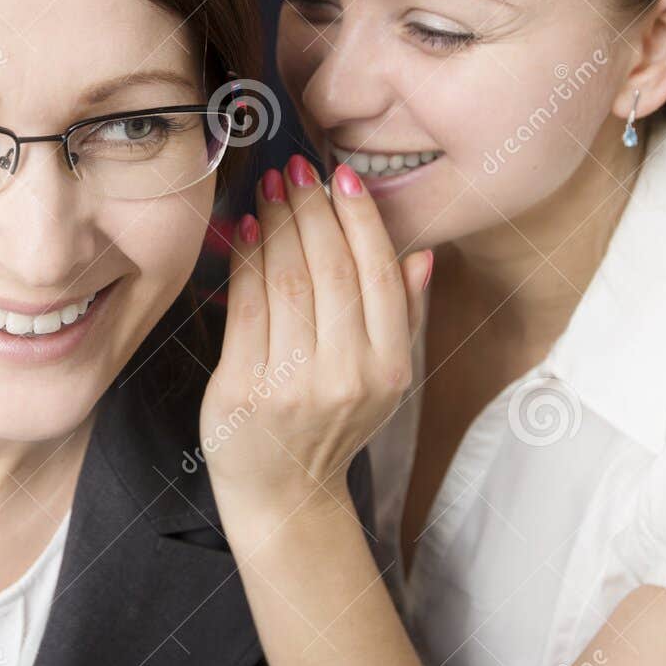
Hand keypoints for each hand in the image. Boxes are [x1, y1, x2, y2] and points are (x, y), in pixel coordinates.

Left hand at [202, 154, 432, 520]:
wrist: (284, 494)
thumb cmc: (333, 425)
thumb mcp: (387, 381)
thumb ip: (404, 318)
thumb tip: (420, 255)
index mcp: (390, 370)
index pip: (378, 276)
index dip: (360, 220)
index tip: (343, 178)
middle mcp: (346, 377)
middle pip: (330, 270)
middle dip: (312, 210)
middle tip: (298, 170)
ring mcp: (292, 385)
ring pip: (286, 281)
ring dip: (278, 224)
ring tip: (272, 189)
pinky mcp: (244, 389)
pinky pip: (245, 307)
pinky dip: (246, 260)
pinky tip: (248, 230)